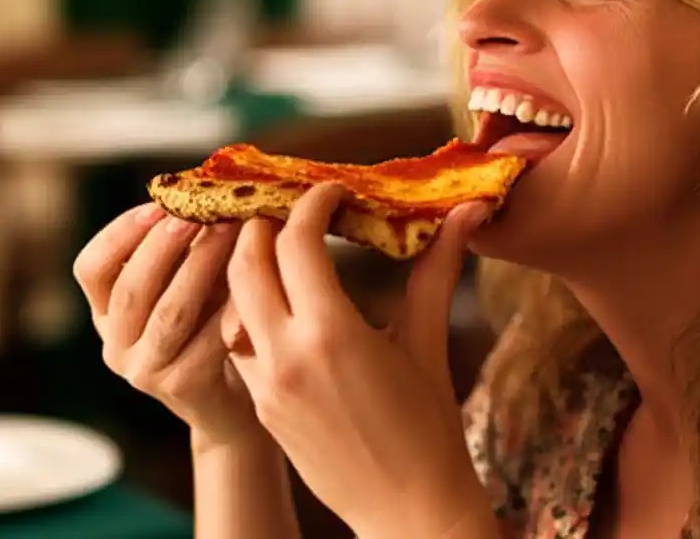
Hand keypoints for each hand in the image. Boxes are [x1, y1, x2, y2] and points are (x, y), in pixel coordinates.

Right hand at [73, 205, 260, 448]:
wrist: (231, 405)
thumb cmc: (211, 328)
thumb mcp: (189, 284)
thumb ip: (186, 248)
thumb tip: (210, 189)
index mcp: (106, 314)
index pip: (90, 269)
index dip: (120, 233)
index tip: (158, 203)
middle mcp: (115, 345)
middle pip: (130, 288)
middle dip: (166, 244)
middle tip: (200, 212)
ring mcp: (144, 370)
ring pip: (169, 312)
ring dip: (200, 266)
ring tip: (229, 232)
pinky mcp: (182, 387)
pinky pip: (207, 339)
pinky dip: (231, 305)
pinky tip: (253, 281)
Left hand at [223, 184, 496, 538]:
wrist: (408, 510)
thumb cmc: (430, 429)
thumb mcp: (427, 342)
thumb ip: (437, 269)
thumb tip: (468, 212)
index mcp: (331, 333)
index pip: (296, 242)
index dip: (311, 204)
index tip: (332, 192)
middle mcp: (286, 355)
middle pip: (245, 261)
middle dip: (264, 225)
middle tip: (293, 208)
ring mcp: (265, 383)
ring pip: (231, 300)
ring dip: (247, 265)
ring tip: (279, 248)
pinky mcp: (259, 404)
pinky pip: (236, 341)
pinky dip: (248, 308)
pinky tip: (278, 300)